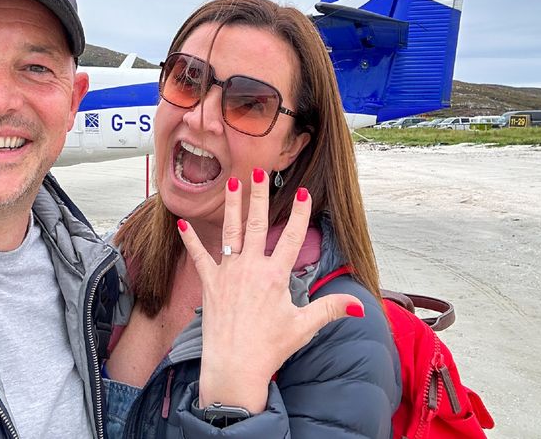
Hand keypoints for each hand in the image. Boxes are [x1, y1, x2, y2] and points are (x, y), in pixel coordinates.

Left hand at [177, 168, 363, 413]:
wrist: (234, 368)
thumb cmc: (270, 349)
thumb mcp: (304, 327)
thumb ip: (330, 310)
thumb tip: (359, 305)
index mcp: (275, 276)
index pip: (292, 238)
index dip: (300, 214)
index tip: (304, 192)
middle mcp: (251, 268)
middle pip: (258, 224)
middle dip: (260, 196)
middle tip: (261, 172)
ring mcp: (228, 273)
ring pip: (230, 231)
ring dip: (232, 205)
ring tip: (232, 182)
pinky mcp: (209, 284)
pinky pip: (199, 257)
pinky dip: (190, 240)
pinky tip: (181, 223)